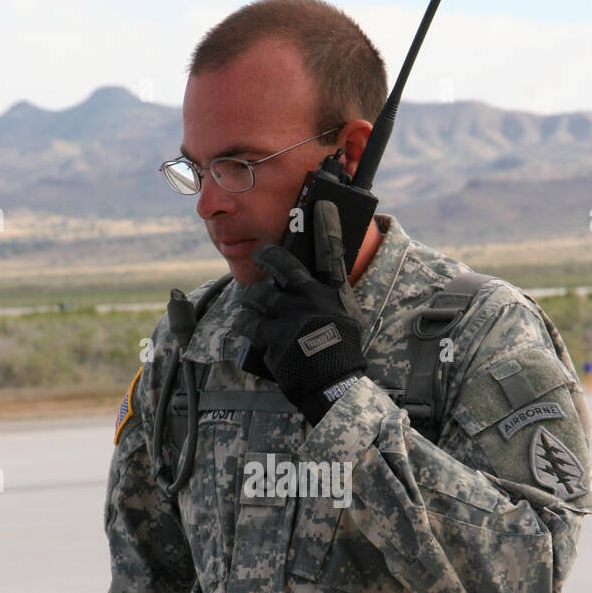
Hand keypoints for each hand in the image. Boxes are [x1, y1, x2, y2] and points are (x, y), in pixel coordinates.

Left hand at [232, 201, 367, 424]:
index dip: (327, 227)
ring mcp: (291, 317)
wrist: (335, 387)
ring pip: (259, 295)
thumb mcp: (347, 322)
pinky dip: (244, 325)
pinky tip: (245, 328)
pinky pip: (248, 323)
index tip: (323, 205)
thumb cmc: (342, 357)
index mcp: (332, 295)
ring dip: (252, 301)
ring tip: (252, 309)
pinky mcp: (274, 338)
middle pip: (282, 265)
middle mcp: (311, 299)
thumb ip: (331, 300)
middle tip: (259, 255)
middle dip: (266, 256)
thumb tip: (316, 290)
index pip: (331, 255)